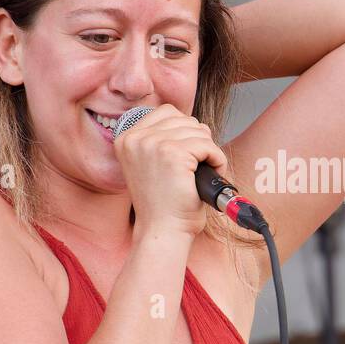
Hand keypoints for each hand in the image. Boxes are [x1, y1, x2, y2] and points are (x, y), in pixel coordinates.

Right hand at [112, 104, 229, 237]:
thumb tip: (196, 124)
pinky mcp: (173, 154)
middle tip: (198, 168)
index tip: (186, 157)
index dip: (185, 131)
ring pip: (199, 131)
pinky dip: (217, 161)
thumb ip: (163, 140)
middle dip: (199, 142)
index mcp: (127, 138)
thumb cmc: (164, 205)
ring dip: (209, 152)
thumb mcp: (153, 165)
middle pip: (185, 119)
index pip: (167, 112)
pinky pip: (208, 146)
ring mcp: (153, 144)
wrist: (163, 232)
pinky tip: (210, 175)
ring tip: (202, 173)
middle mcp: (136, 138)